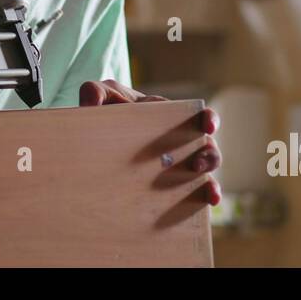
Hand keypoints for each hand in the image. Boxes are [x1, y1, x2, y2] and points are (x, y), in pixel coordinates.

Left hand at [78, 79, 222, 205]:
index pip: (198, 116)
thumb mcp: (102, 98)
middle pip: (207, 147)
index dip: (208, 119)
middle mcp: (181, 142)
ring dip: (210, 181)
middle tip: (197, 164)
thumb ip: (95, 93)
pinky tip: (205, 206)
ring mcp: (178, 166)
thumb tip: (90, 103)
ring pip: (205, 173)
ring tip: (206, 192)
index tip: (207, 126)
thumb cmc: (109, 111)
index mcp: (171, 117)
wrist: (99, 137)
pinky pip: (192, 194)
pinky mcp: (172, 187)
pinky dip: (202, 200)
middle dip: (209, 156)